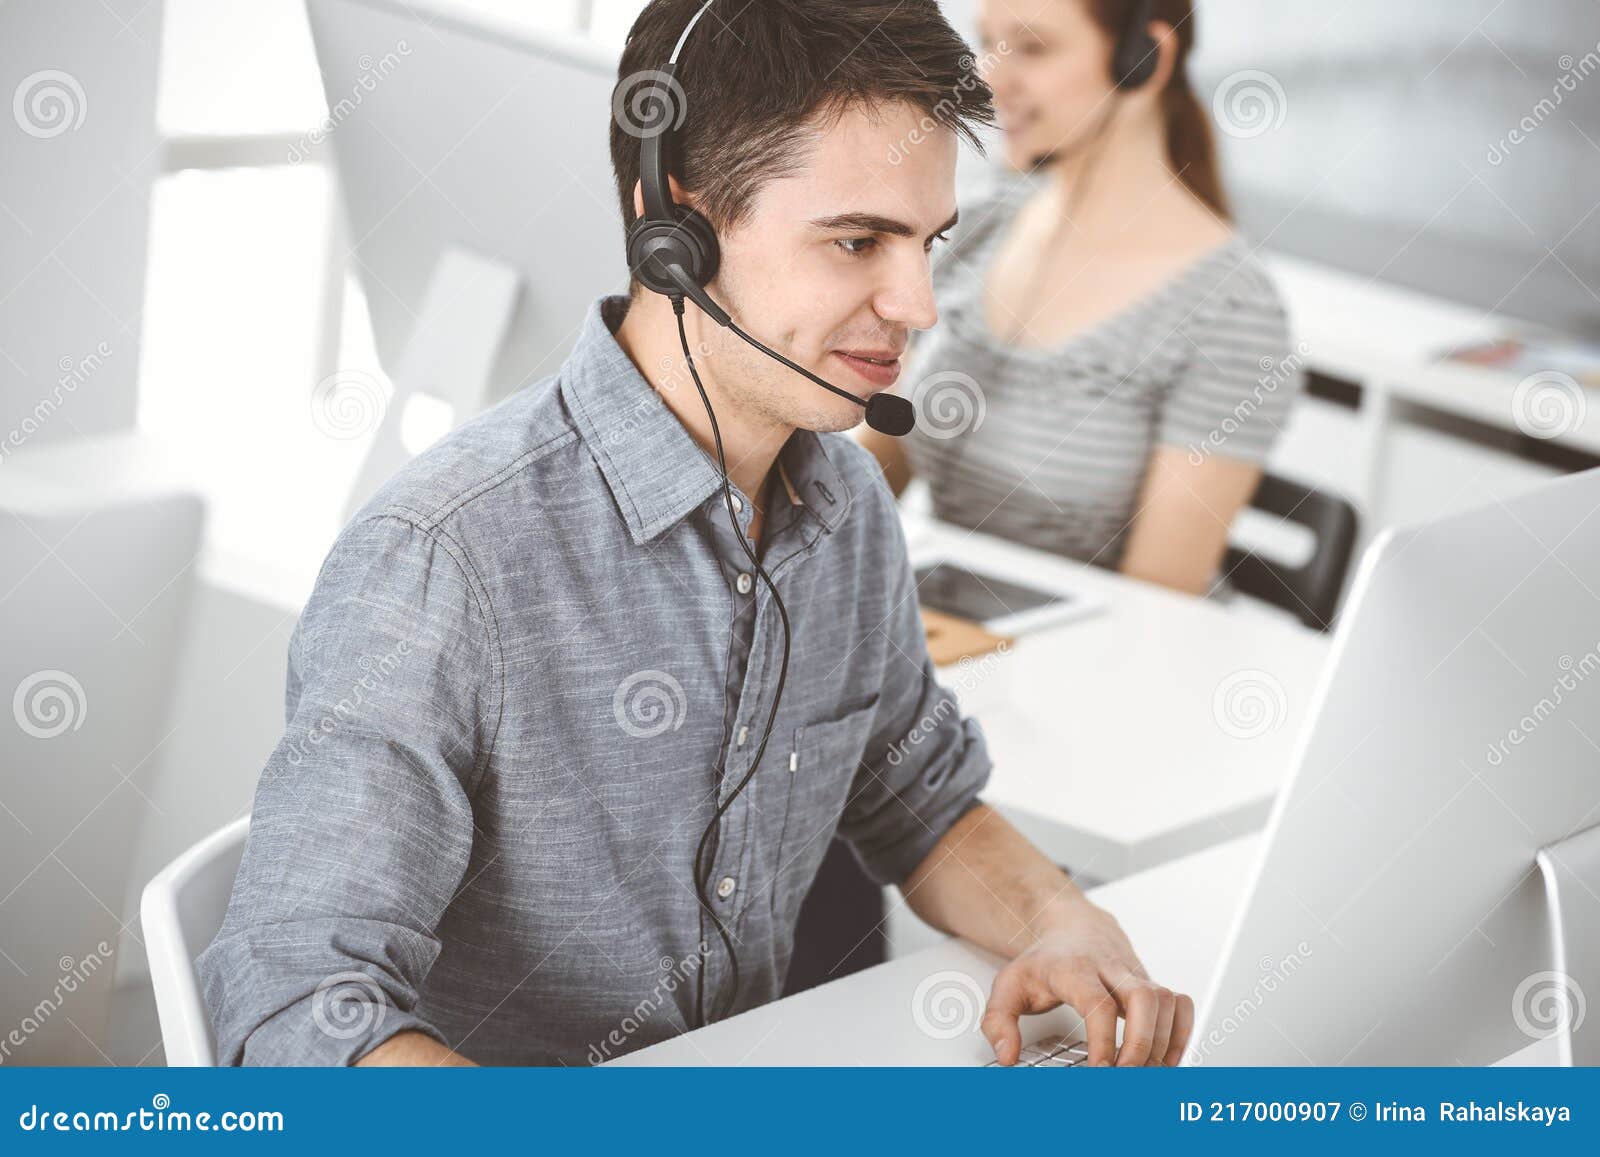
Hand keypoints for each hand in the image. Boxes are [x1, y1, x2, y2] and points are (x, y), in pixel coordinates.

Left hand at [980, 901, 1192, 1066]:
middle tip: (1128, 1076)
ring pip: (1166, 1000)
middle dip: (1142, 1043)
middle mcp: (1111, 969)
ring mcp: (1135, 975)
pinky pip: (1181, 1004)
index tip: (1101, 1070)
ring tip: (1146, 1073)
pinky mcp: (1152, 983)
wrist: (1072, 926)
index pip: (1097, 1003)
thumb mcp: (1008, 985)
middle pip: (1143, 998)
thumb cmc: (1045, 960)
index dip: (1104, 1040)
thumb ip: (998, 1022)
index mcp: (1074, 969)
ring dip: (1163, 1042)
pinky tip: (1166, 1058)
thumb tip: (1007, 1056)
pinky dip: (1181, 1033)